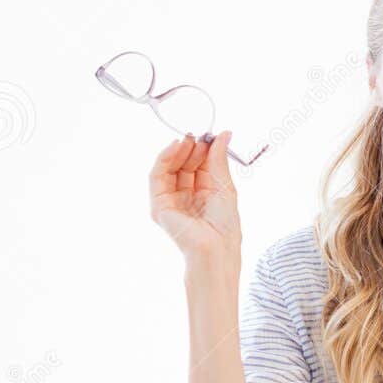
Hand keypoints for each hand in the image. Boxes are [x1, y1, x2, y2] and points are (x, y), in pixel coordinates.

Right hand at [149, 131, 241, 265]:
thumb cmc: (225, 226)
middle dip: (192, 148)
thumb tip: (223, 134)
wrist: (216, 249)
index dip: (204, 149)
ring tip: (189, 139)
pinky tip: (176, 147)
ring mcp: (170, 202)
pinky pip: (157, 177)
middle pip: (183, 165)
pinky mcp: (159, 206)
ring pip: (169, 168)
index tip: (211, 135)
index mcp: (203, 194)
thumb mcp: (225, 186)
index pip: (199, 166)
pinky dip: (164, 159)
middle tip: (200, 135)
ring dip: (178, 151)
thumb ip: (219, 160)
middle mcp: (185, 197)